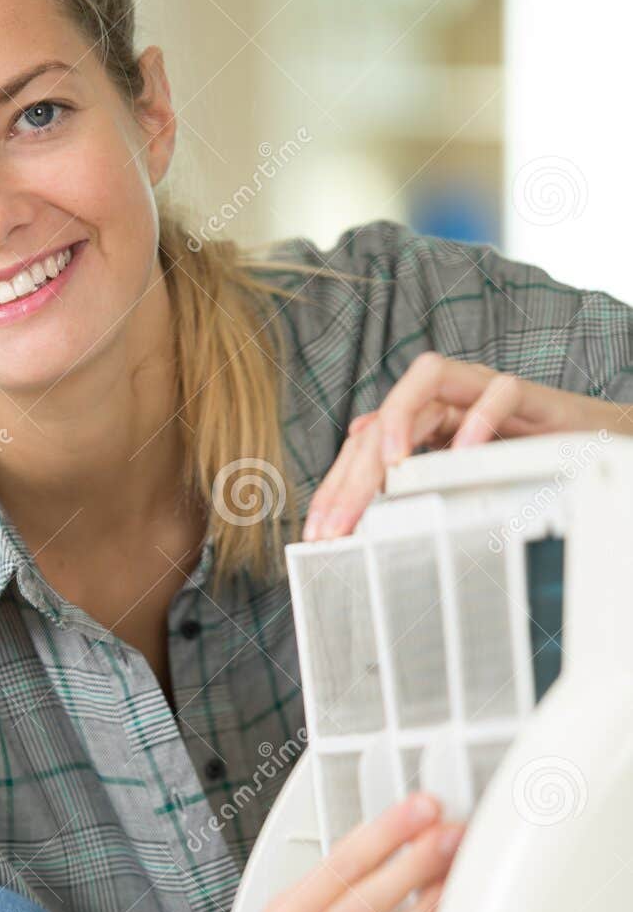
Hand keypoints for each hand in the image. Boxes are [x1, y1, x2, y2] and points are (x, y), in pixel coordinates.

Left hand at [303, 350, 620, 540]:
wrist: (591, 441)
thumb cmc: (523, 457)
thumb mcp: (459, 478)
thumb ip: (411, 477)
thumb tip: (354, 483)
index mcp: (424, 419)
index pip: (364, 443)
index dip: (337, 486)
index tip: (320, 532)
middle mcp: (447, 398)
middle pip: (385, 416)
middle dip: (355, 472)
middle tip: (340, 522)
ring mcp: (483, 390)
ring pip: (429, 379)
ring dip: (401, 420)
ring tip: (390, 468)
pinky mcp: (528, 396)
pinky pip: (499, 392)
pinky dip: (479, 419)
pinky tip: (465, 453)